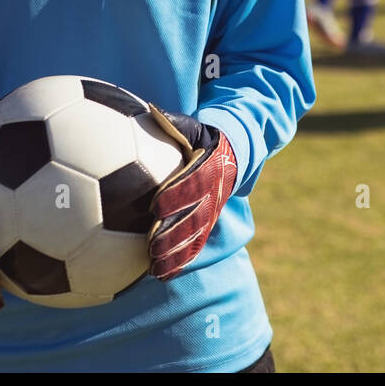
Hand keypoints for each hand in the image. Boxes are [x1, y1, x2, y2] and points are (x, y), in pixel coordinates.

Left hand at [145, 105, 237, 280]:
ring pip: (195, 237)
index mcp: (208, 169)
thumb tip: (151, 110)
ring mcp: (212, 213)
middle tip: (152, 245)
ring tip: (155, 267)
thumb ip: (174, 122)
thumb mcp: (196, 126)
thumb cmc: (205, 138)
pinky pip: (196, 247)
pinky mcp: (207, 226)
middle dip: (173, 233)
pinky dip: (180, 262)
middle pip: (194, 217)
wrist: (232, 156)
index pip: (192, 183)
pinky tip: (161, 275)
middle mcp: (212, 195)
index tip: (155, 204)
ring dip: (175, 254)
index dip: (176, 195)